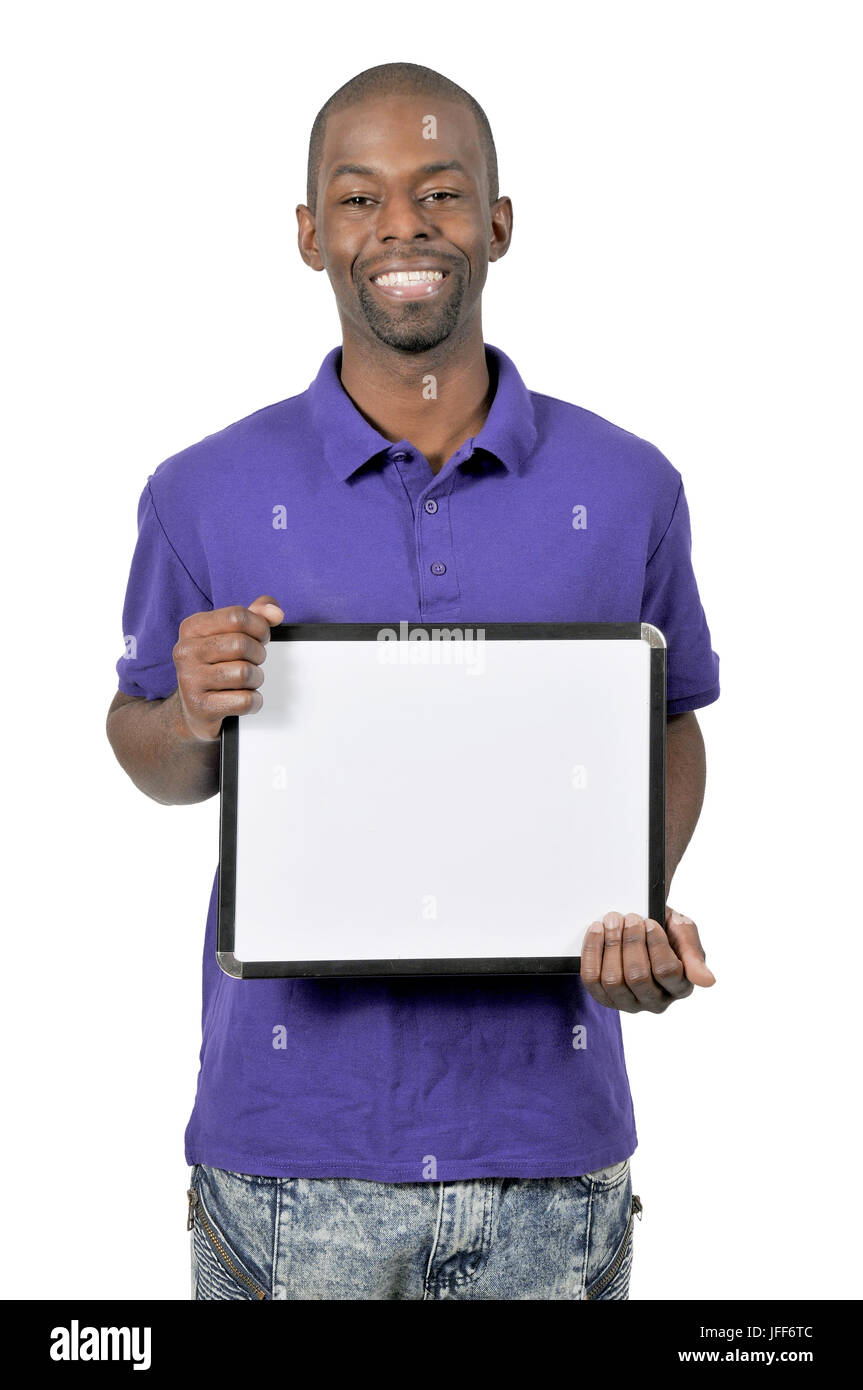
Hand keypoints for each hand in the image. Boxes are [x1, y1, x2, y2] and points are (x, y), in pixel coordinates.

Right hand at [171, 594, 284, 741]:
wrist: (194, 708)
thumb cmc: (217, 665)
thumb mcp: (232, 633)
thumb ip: (256, 615)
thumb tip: (275, 613)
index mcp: (192, 627)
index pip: (237, 616)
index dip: (259, 627)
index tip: (261, 638)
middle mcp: (186, 651)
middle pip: (242, 645)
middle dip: (258, 655)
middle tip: (254, 662)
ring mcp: (190, 680)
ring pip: (244, 673)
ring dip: (256, 679)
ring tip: (248, 681)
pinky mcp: (200, 707)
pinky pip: (244, 701)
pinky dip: (254, 701)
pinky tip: (246, 698)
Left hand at [580, 907, 715, 1013]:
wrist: (642, 924)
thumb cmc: (667, 929)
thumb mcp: (685, 933)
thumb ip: (695, 954)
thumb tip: (707, 981)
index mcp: (681, 987)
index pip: (666, 971)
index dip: (655, 944)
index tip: (649, 922)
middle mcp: (656, 1002)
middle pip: (638, 977)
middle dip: (631, 942)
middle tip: (629, 917)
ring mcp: (628, 1003)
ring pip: (614, 980)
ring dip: (610, 945)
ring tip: (612, 921)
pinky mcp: (604, 998)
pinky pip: (592, 980)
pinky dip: (592, 951)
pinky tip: (596, 930)